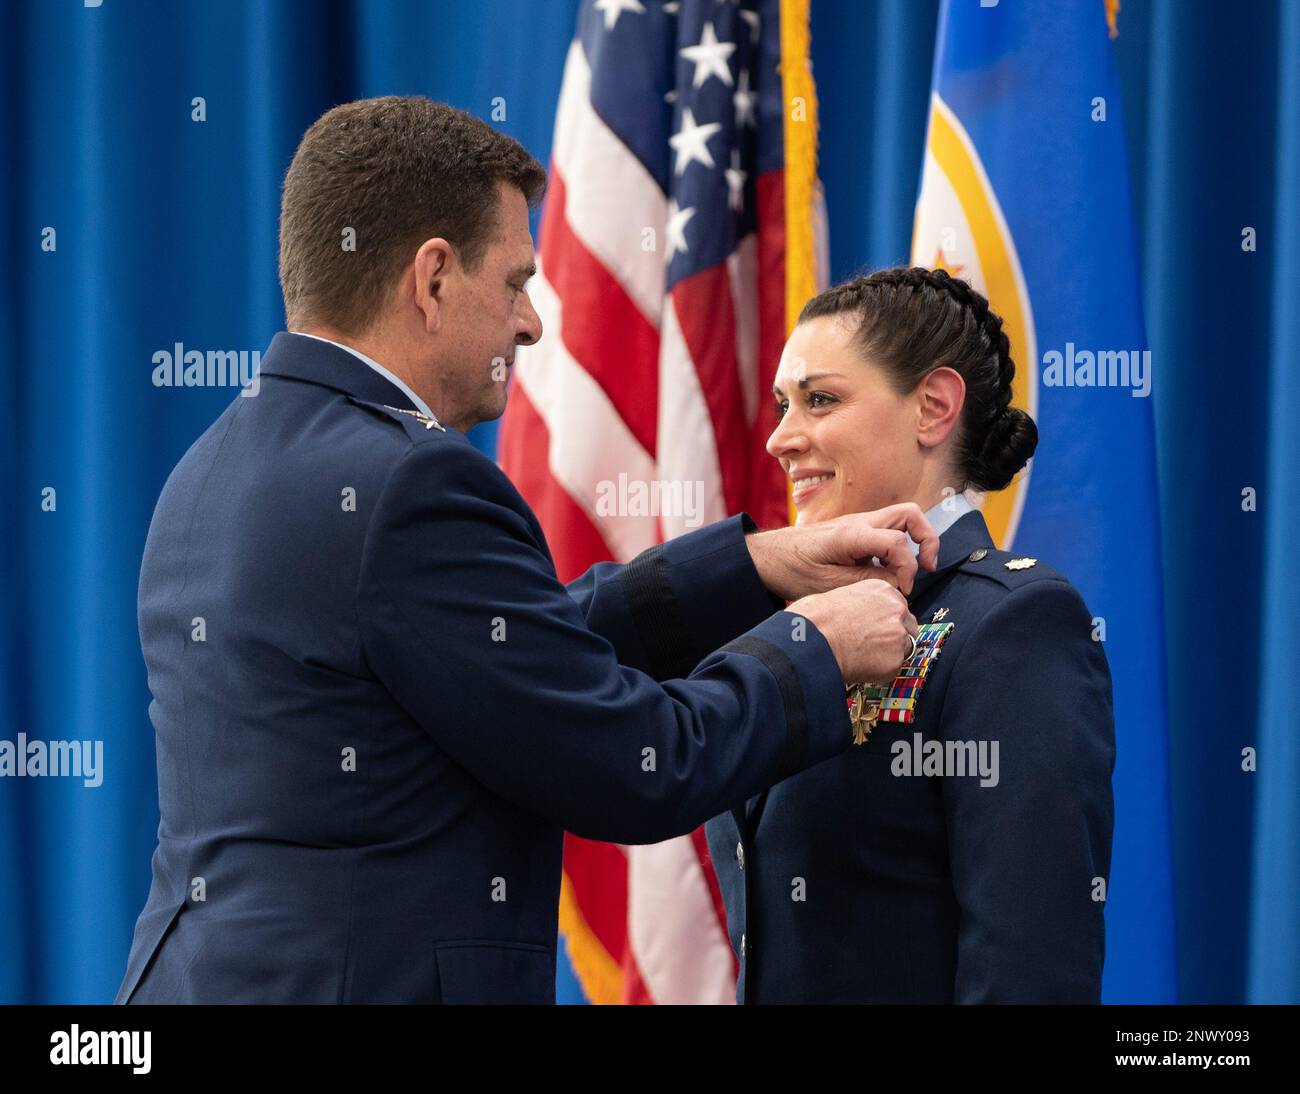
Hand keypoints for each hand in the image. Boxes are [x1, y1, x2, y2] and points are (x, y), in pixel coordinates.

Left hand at [745, 503, 939, 599]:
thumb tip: (899, 582)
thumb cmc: (792, 570)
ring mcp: (859, 523)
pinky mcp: (857, 531)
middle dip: (927, 539)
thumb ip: (868, 582)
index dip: (909, 568)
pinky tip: (887, 572)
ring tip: (909, 572)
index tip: (903, 589)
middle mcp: (859, 522)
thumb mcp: (829, 585)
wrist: (769, 556)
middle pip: (910, 514)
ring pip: (902, 519)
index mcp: (851, 534)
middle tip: (927, 568)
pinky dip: (897, 549)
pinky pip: (888, 531)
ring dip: (914, 542)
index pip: (897, 542)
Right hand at [785, 580, 918, 685]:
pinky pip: (893, 668)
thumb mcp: (838, 594)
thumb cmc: (814, 619)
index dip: (886, 619)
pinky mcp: (895, 660)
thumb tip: (858, 613)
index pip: (897, 606)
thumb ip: (860, 603)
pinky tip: (861, 667)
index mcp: (882, 590)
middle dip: (893, 636)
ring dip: (888, 653)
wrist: (811, 641)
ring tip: (862, 657)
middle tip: (871, 644)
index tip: (876, 627)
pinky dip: (880, 671)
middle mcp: (896, 609)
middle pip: (907, 625)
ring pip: (903, 648)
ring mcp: (898, 635)